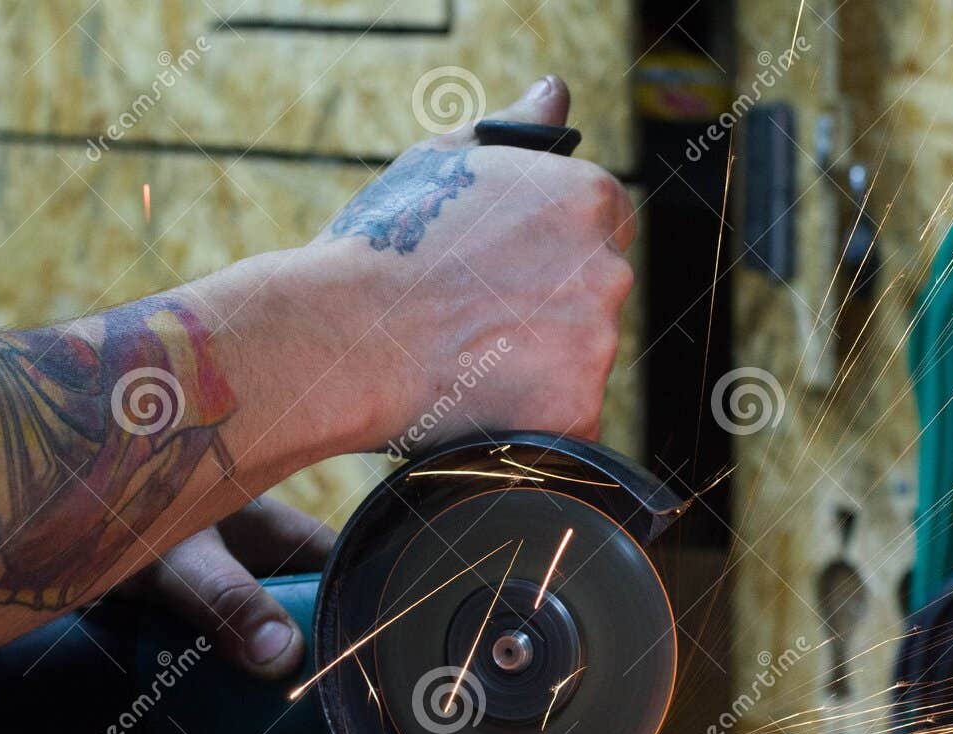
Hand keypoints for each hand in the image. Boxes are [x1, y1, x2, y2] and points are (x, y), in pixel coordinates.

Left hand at [105, 497, 335, 733]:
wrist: (52, 513)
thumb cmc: (125, 507)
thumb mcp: (174, 554)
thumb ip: (223, 596)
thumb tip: (283, 661)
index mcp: (306, 562)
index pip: (356, 635)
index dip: (342, 700)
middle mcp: (286, 605)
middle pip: (307, 700)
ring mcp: (244, 637)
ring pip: (257, 724)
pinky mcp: (202, 662)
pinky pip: (212, 724)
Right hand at [202, 75, 634, 467]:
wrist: (344, 334)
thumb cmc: (385, 243)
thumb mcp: (447, 160)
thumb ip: (519, 128)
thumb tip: (555, 93)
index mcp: (589, 199)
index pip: (603, 230)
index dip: (548, 254)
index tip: (501, 272)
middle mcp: (608, 269)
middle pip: (593, 297)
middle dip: (546, 309)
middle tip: (474, 320)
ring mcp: (597, 346)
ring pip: (579, 362)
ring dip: (538, 365)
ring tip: (467, 361)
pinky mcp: (577, 412)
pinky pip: (566, 421)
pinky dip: (530, 420)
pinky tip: (478, 402)